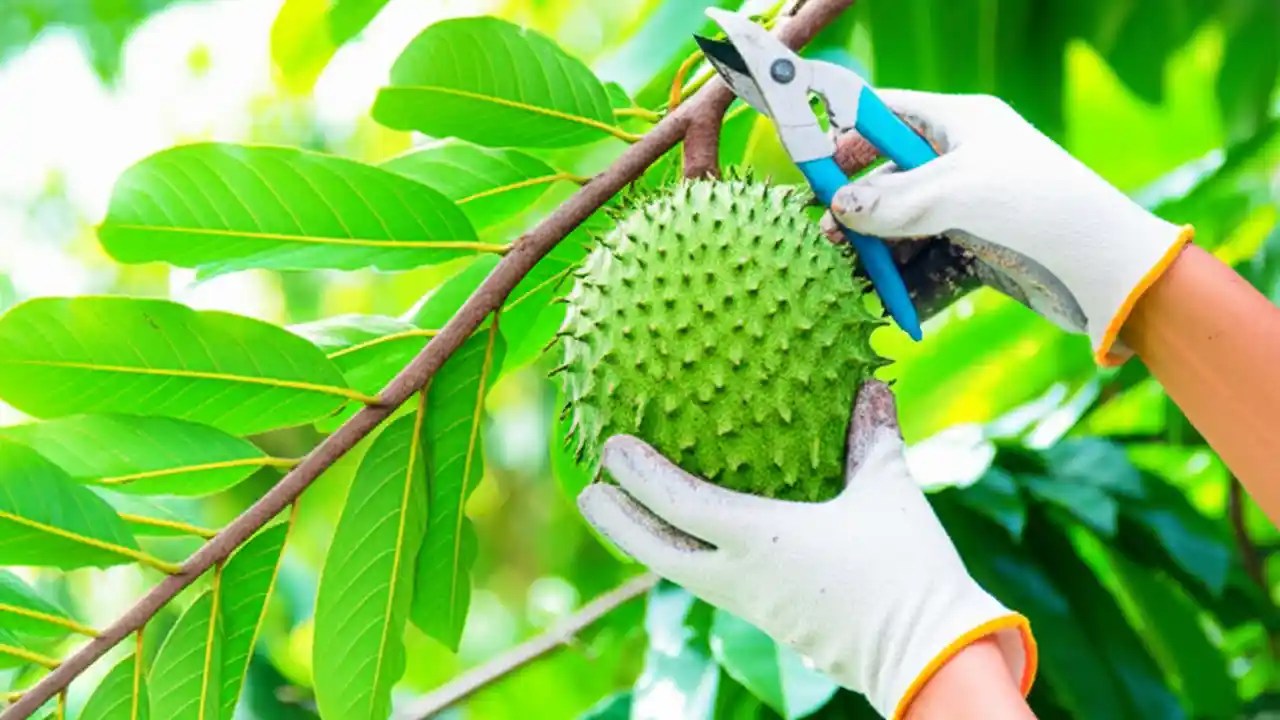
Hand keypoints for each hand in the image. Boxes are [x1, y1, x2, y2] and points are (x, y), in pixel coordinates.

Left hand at [577, 381, 1035, 718]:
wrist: (930, 656)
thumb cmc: (907, 572)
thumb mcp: (889, 493)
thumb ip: (872, 436)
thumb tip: (871, 385)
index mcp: (759, 541)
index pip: (678, 506)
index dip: (639, 476)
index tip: (608, 449)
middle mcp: (742, 579)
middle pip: (658, 553)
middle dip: (617, 523)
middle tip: (588, 493)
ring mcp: (754, 605)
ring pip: (682, 573)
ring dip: (648, 543)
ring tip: (628, 518)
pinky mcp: (774, 621)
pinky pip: (713, 583)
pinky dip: (688, 557)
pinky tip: (697, 544)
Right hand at [825, 90, 1191, 365]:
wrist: (1107, 270)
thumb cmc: (1037, 208)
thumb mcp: (955, 195)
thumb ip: (891, 201)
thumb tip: (838, 206)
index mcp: (964, 124)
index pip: (892, 114)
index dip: (851, 135)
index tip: (816, 166)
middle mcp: (967, 162)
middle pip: (893, 178)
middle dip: (860, 207)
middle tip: (829, 233)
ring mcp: (974, 210)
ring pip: (908, 227)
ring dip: (879, 251)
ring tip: (851, 274)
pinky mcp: (982, 251)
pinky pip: (931, 263)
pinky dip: (908, 282)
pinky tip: (886, 302)